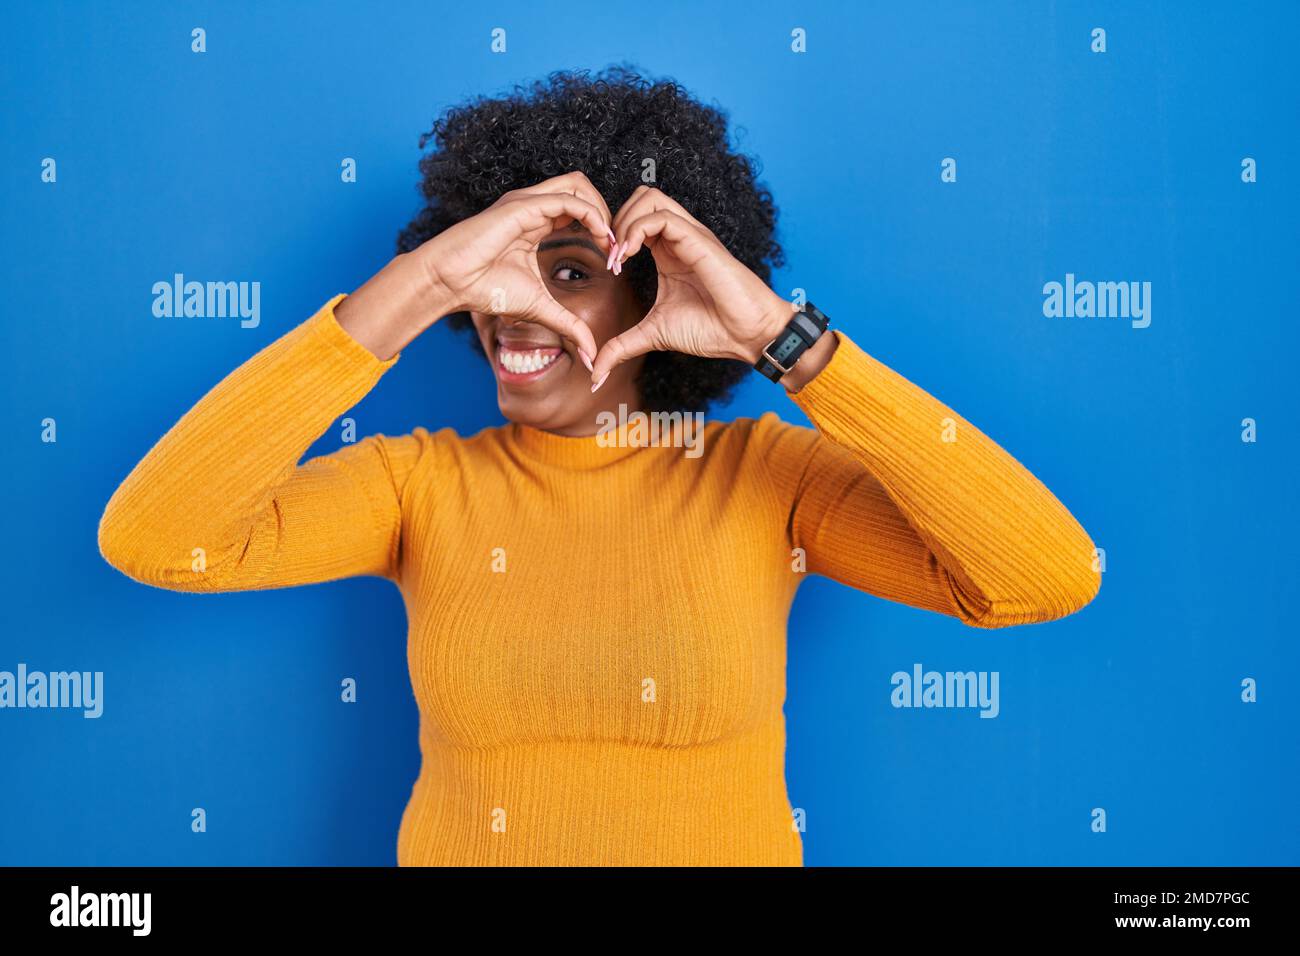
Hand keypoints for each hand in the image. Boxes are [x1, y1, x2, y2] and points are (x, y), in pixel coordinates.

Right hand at [417, 171, 618, 363]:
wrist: (451, 283)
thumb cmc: (485, 289)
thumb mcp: (540, 309)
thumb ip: (569, 326)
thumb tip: (592, 355)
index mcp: (537, 223)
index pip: (580, 210)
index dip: (602, 231)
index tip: (614, 260)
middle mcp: (533, 207)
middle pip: (583, 189)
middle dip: (607, 214)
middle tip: (617, 247)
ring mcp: (527, 202)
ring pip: (578, 185)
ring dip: (602, 210)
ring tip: (610, 241)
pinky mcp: (522, 206)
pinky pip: (567, 199)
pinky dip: (590, 215)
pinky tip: (600, 238)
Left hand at [590, 186, 793, 386]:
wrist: (747, 335)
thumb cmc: (712, 330)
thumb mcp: (654, 335)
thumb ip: (623, 346)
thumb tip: (596, 372)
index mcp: (669, 252)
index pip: (636, 218)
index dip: (614, 235)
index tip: (607, 267)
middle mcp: (679, 238)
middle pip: (640, 197)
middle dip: (615, 221)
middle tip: (609, 256)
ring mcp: (690, 236)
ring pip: (649, 197)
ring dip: (624, 222)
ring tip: (618, 256)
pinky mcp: (699, 241)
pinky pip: (662, 217)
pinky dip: (637, 231)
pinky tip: (629, 257)